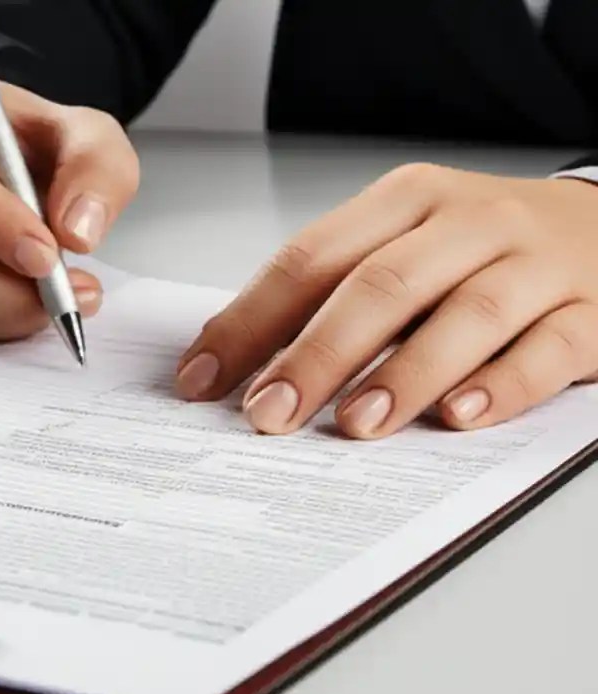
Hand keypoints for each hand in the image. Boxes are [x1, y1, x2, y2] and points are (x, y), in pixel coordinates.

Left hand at [174, 163, 597, 437]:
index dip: (249, 321)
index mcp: (405, 200)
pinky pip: (548, 350)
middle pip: (381, 286)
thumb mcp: (403, 245)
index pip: (310, 259)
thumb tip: (235, 357)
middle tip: (269, 414)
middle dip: (316, 355)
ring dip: (404, 374)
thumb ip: (329, 292)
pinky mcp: (592, 312)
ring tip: (355, 423)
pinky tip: (457, 417)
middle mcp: (468, 223)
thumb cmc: (480, 248)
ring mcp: (535, 265)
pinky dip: (501, 386)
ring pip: (466, 315)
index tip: (202, 378)